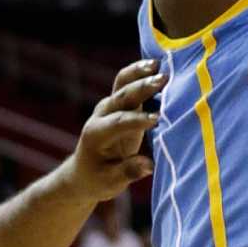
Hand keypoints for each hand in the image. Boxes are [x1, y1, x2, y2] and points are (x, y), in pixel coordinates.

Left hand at [64, 59, 160, 202]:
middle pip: (121, 96)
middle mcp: (101, 115)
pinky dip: (140, 71)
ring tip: (157, 64)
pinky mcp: (119, 103)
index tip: (157, 119)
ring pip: (122, 82)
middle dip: (142, 88)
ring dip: (139, 72)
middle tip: (163, 80)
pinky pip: (127, 81)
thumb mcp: (110, 183)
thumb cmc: (98, 179)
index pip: (118, 123)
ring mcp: (110, 106)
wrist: (84, 171)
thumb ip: (128, 171)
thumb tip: (148, 165)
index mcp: (96, 135)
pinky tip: (158, 63)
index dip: (137, 120)